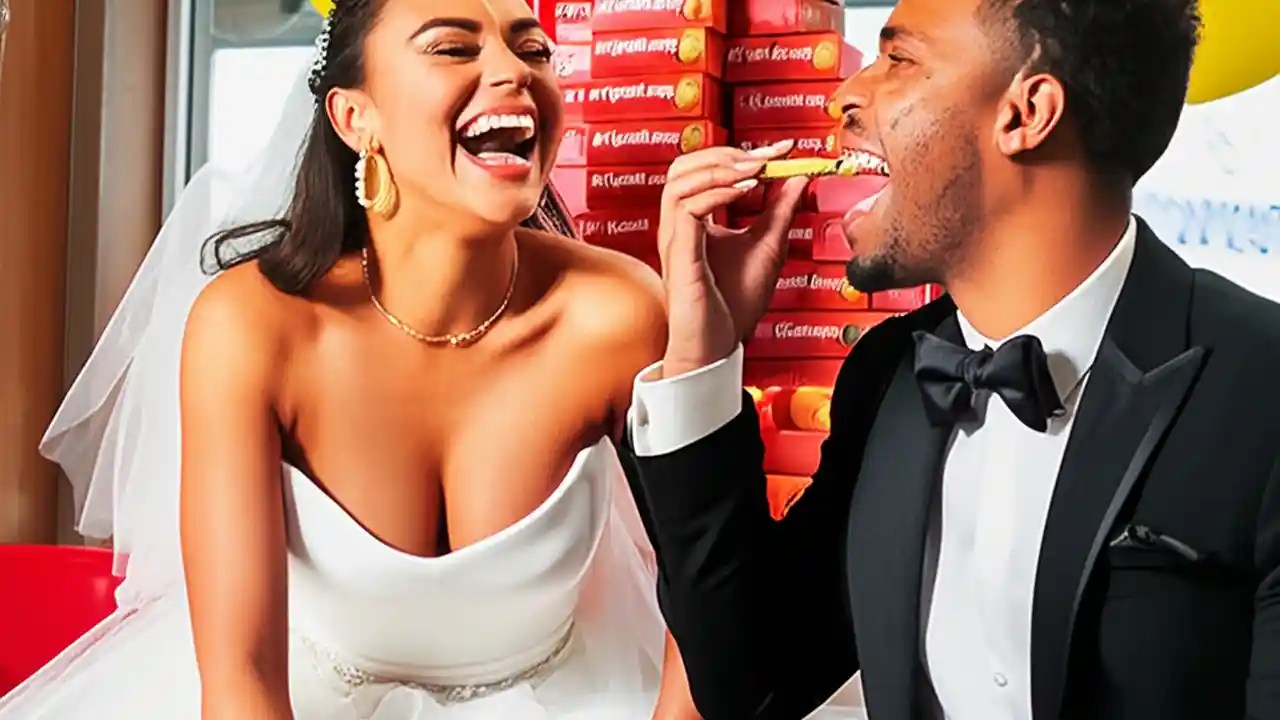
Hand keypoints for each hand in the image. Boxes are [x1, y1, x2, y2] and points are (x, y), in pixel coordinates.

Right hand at [657, 140, 809, 376]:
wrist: (719, 347)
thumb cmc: (733, 306)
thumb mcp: (769, 246)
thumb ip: (780, 210)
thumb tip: (798, 175)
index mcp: (695, 221)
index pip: (706, 170)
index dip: (743, 152)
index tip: (782, 149)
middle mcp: (679, 225)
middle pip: (681, 166)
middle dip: (725, 152)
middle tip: (764, 157)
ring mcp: (675, 238)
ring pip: (678, 180)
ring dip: (719, 168)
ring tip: (755, 170)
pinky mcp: (680, 255)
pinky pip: (686, 209)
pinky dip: (716, 193)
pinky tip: (745, 192)